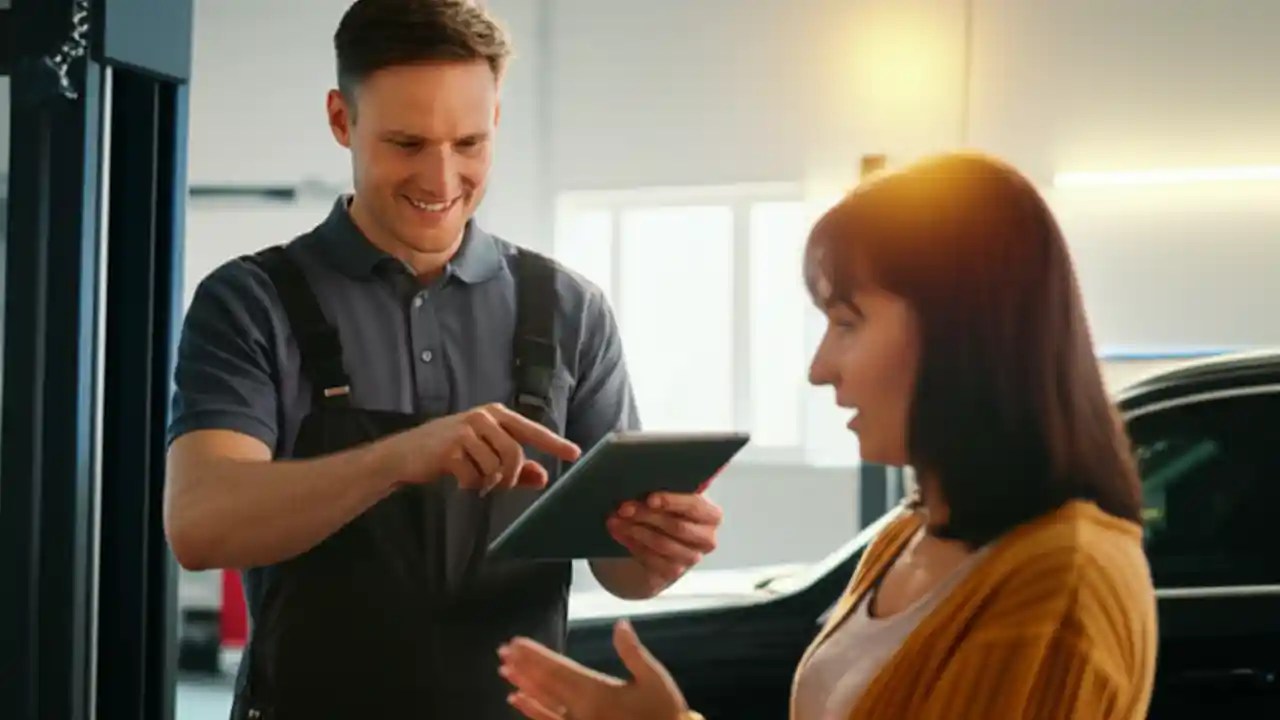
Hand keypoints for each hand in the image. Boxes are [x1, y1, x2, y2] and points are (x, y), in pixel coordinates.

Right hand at [388, 403, 580, 493]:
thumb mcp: (485, 457)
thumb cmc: (450, 453)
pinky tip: (458, 479)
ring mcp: (466, 430)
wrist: (405, 454)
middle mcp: (483, 417)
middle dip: (509, 477)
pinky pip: (474, 477)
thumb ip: (516, 468)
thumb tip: (542, 477)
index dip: (554, 443)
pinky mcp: (450, 448)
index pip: (532, 430)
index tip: (575, 453)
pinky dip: (470, 485)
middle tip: (496, 486)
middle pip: (514, 454)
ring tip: (473, 479)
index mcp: (496, 415)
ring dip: (487, 482)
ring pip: (495, 467)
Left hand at [499, 619, 685, 719]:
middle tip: (502, 651)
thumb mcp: (654, 679)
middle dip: (523, 665)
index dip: (535, 655)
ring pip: (542, 702)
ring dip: (522, 684)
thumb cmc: (663, 712)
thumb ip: (633, 652)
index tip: (516, 643)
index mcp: (597, 691)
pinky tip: (517, 700)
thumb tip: (621, 624)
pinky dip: (531, 710)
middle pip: (545, 683)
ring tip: (504, 670)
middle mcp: (580, 709)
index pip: (558, 668)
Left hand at [608, 492, 721, 585]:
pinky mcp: (673, 572)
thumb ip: (666, 488)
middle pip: (676, 527)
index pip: (694, 506)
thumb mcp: (671, 497)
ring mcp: (691, 558)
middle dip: (647, 516)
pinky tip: (620, 534)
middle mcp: (706, 539)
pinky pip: (652, 559)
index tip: (650, 499)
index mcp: (711, 515)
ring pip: (662, 544)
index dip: (672, 501)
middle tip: (623, 508)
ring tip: (616, 521)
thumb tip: (642, 482)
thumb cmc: (668, 511)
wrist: (661, 540)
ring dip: (635, 531)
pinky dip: (632, 545)